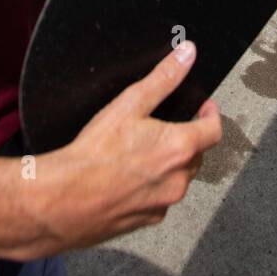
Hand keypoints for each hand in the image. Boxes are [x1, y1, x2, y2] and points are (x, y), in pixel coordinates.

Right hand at [35, 43, 221, 252]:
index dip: (210, 115)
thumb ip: (163, 78)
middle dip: (186, 140)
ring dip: (169, 166)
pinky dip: (151, 188)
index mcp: (180, 148)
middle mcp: (178, 180)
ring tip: (142, 154)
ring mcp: (163, 204)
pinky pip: (158, 201)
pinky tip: (128, 179)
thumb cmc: (94, 154)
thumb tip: (187, 54)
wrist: (62, 200)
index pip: (214, 130)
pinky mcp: (146, 221)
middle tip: (166, 129)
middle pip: (196, 156)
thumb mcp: (129, 104)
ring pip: (177, 180)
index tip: (204, 108)